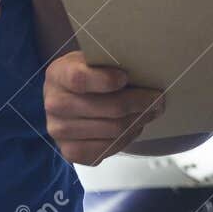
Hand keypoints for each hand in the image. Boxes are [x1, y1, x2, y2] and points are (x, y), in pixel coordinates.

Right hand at [44, 49, 165, 165]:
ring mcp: (60, 131)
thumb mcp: (91, 60)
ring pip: (113, 130)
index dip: (107, 80)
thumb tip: (144, 71)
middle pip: (108, 108)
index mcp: (58, 75)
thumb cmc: (86, 75)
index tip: (126, 77)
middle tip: (158, 98)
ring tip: (151, 112)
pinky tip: (134, 127)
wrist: (66, 98)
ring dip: (138, 121)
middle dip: (140, 103)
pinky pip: (108, 149)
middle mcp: (54, 104)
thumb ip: (109, 63)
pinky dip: (127, 138)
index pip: (80, 79)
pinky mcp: (70, 152)